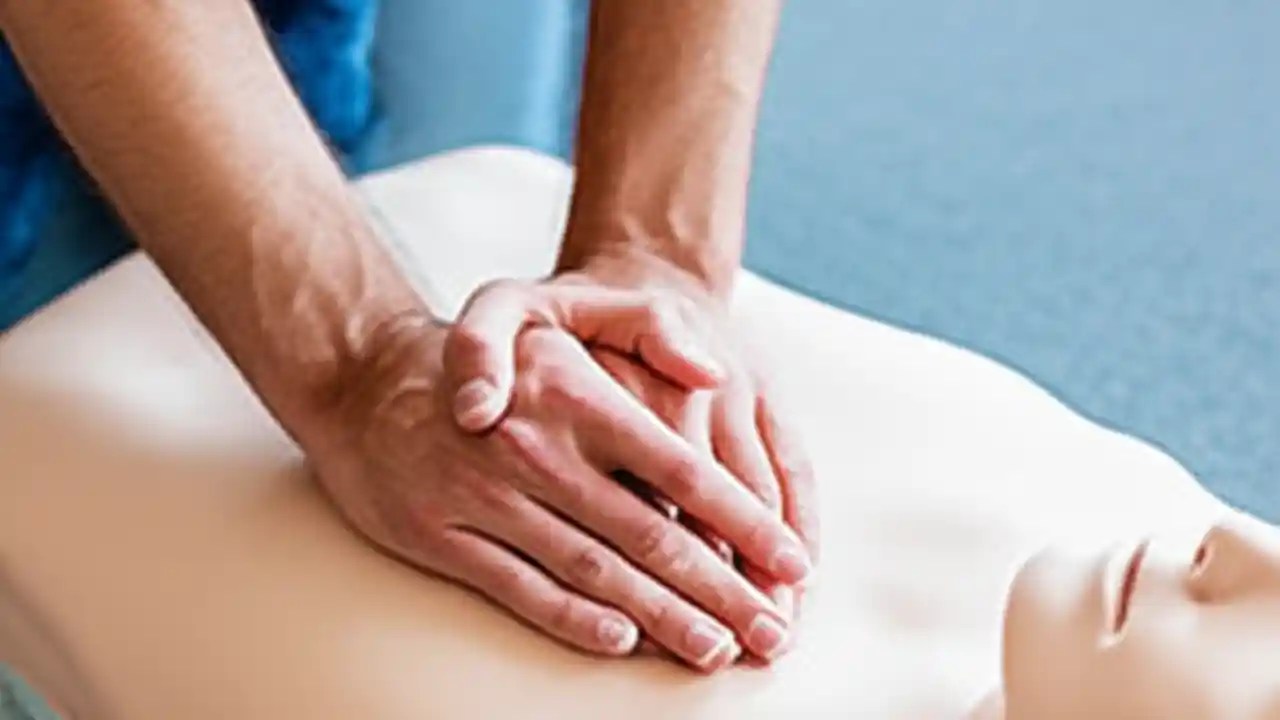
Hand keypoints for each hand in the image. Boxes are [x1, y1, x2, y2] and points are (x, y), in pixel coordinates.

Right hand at [308, 312, 807, 670]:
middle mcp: (535, 449)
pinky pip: (520, 588)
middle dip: (721, 590)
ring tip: (717, 648)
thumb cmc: (491, 356)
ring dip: (664, 617)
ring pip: (594, 572)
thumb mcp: (566, 318)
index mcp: (576, 395)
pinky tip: (623, 640)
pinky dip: (574, 619)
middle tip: (773, 632)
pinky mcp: (440, 534)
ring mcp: (484, 497)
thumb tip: (717, 376)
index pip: (680, 470)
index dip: (742, 522)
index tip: (790, 563)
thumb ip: (651, 336)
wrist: (366, 376)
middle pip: (649, 535)